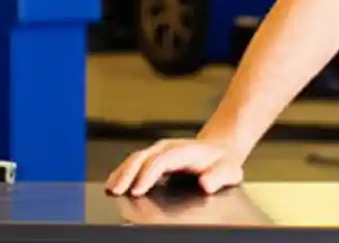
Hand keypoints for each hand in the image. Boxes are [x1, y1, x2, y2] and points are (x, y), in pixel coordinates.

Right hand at [105, 137, 243, 196]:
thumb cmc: (222, 163)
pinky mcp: (154, 157)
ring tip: (111, 188)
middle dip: (128, 174)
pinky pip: (135, 163)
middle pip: (143, 157)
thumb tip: (206, 184)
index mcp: (184, 151)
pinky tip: (114, 183)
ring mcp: (159, 151)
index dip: (148, 174)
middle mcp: (168, 149)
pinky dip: (123, 172)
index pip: (161, 161)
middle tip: (116, 190)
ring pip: (135, 159)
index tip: (138, 189)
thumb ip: (217, 177)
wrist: (220, 150)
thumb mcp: (228, 170)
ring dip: (121, 173)